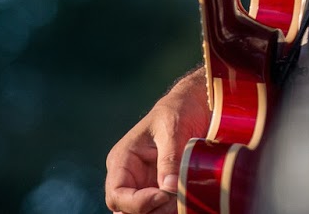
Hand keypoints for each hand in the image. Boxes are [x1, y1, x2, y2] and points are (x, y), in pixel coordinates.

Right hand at [104, 70, 210, 212]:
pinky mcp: (160, 189)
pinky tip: (186, 200)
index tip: (164, 195)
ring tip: (183, 199)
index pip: (116, 194)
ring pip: (144, 212)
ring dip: (162, 211)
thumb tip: (169, 188)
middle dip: (152, 210)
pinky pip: (160, 208)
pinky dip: (171, 209)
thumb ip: (169, 158)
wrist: (192, 105)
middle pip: (127, 210)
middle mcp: (129, 176)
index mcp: (123, 160)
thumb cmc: (176, 111)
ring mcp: (144, 185)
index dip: (137, 203)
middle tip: (177, 200)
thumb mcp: (172, 128)